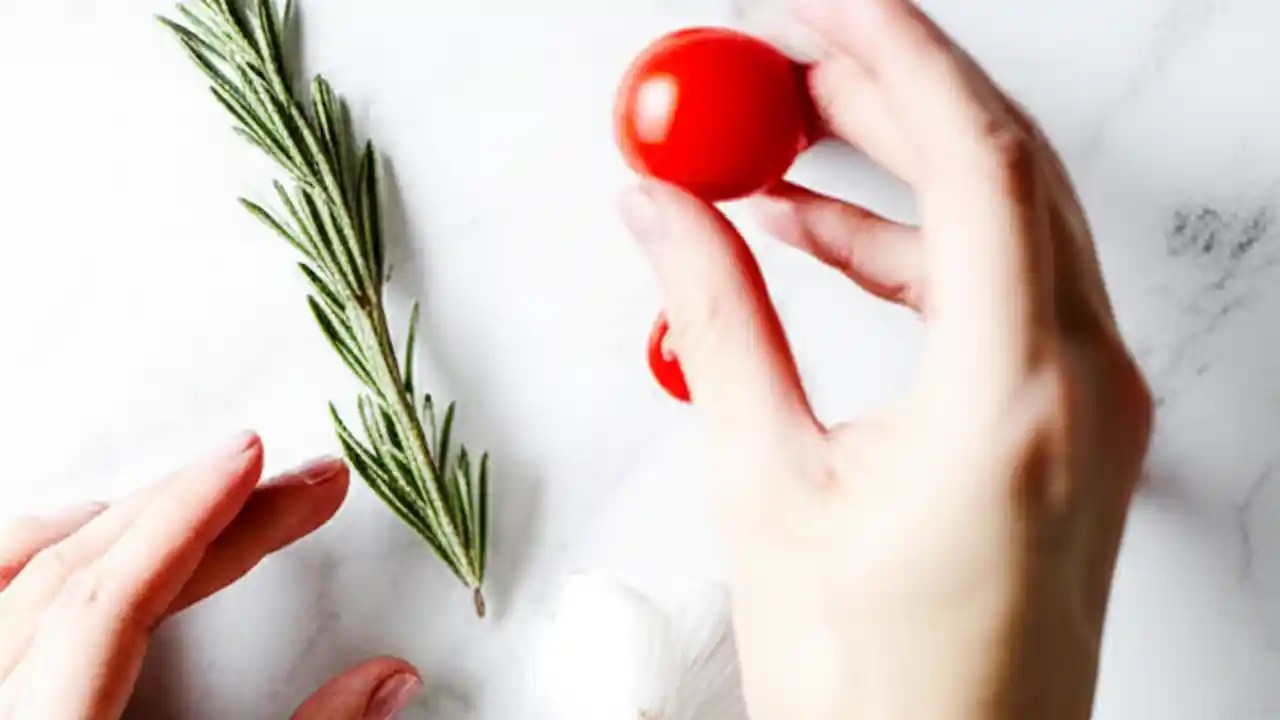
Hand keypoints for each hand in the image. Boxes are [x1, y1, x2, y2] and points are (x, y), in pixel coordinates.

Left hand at [0, 433, 422, 719]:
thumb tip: (387, 679)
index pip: (112, 598)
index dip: (191, 516)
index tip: (252, 458)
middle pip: (84, 573)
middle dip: (196, 509)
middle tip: (287, 482)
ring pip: (21, 568)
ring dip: (118, 524)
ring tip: (198, 495)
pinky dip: (38, 552)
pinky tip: (78, 537)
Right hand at [619, 0, 1152, 717]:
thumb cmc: (866, 688)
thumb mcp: (767, 484)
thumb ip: (715, 321)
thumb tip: (661, 210)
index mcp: (1018, 396)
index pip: (977, 158)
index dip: (894, 54)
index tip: (814, 7)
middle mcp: (1084, 387)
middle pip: (1004, 170)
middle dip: (890, 93)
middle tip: (785, 58)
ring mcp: (1091, 408)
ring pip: (1008, 225)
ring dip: (899, 170)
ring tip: (783, 142)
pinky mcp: (1070, 429)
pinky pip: (1002, 292)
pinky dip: (916, 250)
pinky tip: (826, 237)